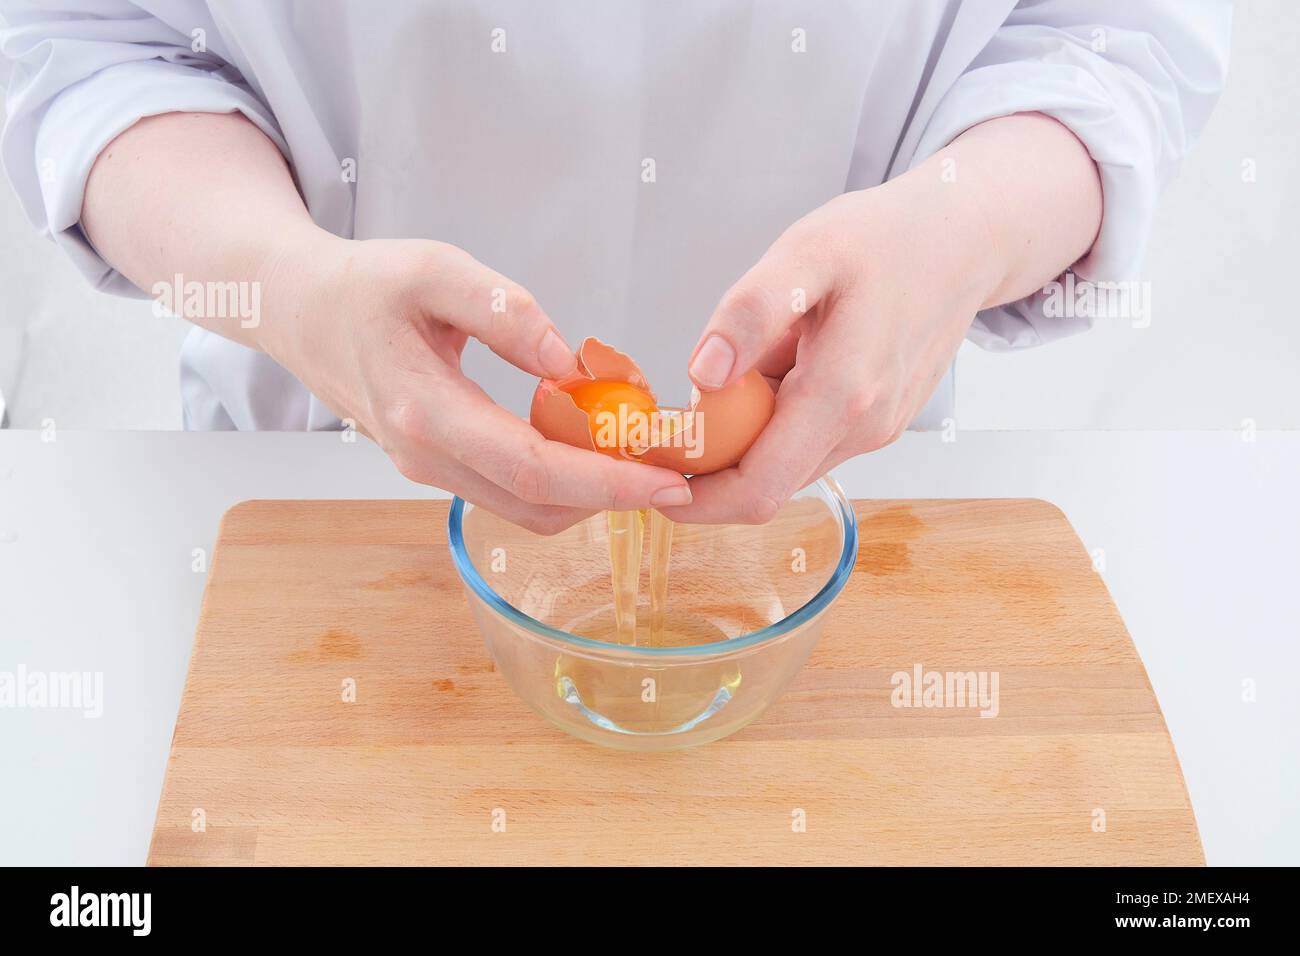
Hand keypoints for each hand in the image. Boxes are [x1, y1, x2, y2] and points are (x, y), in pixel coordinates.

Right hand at [257, 230, 693, 532]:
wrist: (298, 310)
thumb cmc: (364, 284)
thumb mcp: (433, 269)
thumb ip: (502, 311)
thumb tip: (571, 362)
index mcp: (426, 412)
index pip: (533, 469)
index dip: (607, 482)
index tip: (668, 481)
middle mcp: (425, 457)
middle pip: (536, 506)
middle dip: (613, 498)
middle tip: (675, 473)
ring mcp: (427, 469)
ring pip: (523, 509)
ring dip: (587, 495)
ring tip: (642, 456)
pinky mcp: (434, 465)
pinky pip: (507, 491)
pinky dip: (558, 483)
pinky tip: (590, 445)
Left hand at [659, 114, 1100, 524]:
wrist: (962, 239)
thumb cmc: (884, 238)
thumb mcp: (806, 253)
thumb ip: (751, 313)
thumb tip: (702, 375)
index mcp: (842, 396)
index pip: (757, 489)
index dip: (696, 501)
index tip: (650, 480)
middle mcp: (865, 429)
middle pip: (766, 485)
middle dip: (709, 471)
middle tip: (666, 424)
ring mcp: (876, 431)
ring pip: (787, 464)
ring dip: (743, 442)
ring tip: (727, 377)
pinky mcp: (879, 423)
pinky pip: (810, 442)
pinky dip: (774, 424)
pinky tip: (772, 369)